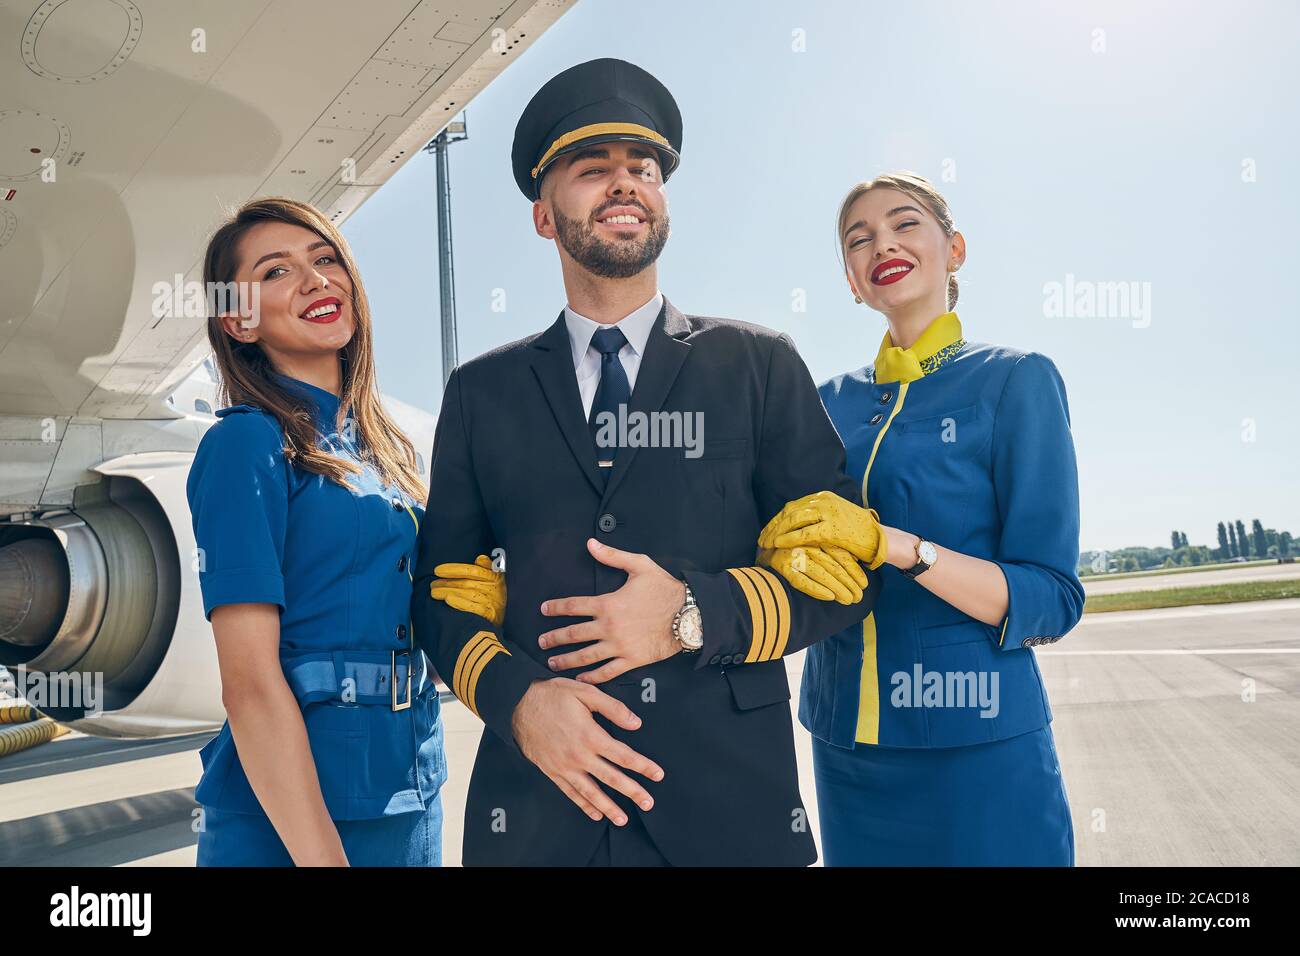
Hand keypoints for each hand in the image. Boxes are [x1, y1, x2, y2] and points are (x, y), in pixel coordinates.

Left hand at [429, 554, 504, 626]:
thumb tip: (480, 558)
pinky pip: (471, 607)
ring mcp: (492, 602)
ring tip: (434, 592)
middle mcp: (494, 588)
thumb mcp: (494, 579)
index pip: (473, 570)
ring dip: (448, 592)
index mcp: (495, 577)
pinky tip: (448, 599)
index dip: (454, 569)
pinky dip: (459, 602)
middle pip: (466, 583)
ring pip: (466, 594)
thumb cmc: (492, 596)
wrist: (499, 621)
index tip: (438, 570)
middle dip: (446, 582)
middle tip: (433, 584)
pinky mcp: (489, 615)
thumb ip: (486, 567)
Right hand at [511, 677, 664, 823]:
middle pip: (611, 778)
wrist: (517, 705)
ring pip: (591, 792)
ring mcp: (564, 767)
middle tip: (649, 803)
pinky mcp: (552, 772)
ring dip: (609, 807)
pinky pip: (571, 793)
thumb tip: (636, 723)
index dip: (643, 766)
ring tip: (623, 819)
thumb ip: (613, 708)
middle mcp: (579, 756)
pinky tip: (595, 814)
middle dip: (633, 791)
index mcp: (590, 735)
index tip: (658, 774)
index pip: (623, 756)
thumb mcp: (585, 692)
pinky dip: (584, 805)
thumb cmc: (553, 695)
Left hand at [538, 538, 683, 682]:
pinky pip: (607, 672)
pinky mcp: (632, 660)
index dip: (555, 608)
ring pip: (585, 656)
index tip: (543, 610)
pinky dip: (592, 676)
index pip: (572, 606)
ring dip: (566, 660)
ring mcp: (619, 646)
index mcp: (607, 603)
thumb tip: (591, 544)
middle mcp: (609, 627)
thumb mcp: (639, 565)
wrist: (690, 614)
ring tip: (553, 663)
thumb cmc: (665, 589)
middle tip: (541, 642)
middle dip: (553, 639)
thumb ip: (612, 555)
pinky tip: (581, 677)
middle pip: (572, 635)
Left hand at [758, 491, 888, 568]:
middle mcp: (823, 501)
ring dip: (776, 532)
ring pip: (794, 520)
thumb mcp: (833, 517)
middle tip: (761, 539)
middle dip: (773, 526)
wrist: (880, 538)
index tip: (766, 531)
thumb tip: (791, 526)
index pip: (792, 507)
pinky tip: (778, 545)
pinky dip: (789, 539)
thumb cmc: (855, 532)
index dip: (777, 520)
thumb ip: (815, 518)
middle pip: (790, 512)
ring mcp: (828, 514)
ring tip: (766, 543)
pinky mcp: (832, 529)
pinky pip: (805, 533)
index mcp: (822, 497)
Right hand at [759, 544, 867, 604]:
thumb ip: (830, 551)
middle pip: (832, 564)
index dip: (853, 570)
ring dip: (837, 587)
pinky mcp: (782, 566)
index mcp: (815, 536)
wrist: (763, 550)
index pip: (839, 553)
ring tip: (849, 600)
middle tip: (859, 597)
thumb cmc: (794, 551)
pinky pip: (801, 580)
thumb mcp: (814, 545)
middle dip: (848, 582)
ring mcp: (792, 554)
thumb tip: (857, 565)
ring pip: (820, 572)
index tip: (865, 584)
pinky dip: (816, 588)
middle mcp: (805, 543)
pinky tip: (829, 597)